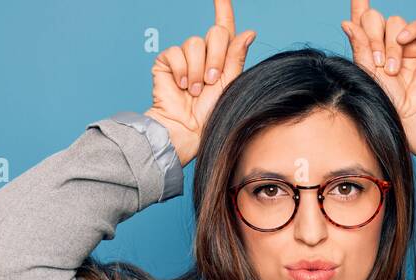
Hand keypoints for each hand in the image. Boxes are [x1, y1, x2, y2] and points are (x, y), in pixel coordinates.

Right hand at [145, 0, 256, 165]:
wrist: (186, 130)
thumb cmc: (210, 115)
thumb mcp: (229, 85)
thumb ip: (236, 57)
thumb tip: (249, 32)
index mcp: (222, 59)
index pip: (224, 27)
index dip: (223, 8)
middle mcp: (204, 55)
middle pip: (215, 34)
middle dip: (216, 58)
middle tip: (211, 81)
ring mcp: (184, 58)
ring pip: (194, 43)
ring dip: (198, 69)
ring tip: (195, 90)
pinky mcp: (167, 62)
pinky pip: (176, 52)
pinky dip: (181, 70)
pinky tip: (182, 86)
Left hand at [339, 2, 415, 162]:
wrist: (409, 115)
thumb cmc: (388, 100)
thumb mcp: (366, 72)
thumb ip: (359, 46)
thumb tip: (348, 23)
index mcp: (368, 47)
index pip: (361, 20)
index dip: (359, 5)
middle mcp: (386, 42)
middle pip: (374, 19)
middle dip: (373, 39)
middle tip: (377, 63)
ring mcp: (406, 42)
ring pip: (394, 22)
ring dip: (391, 45)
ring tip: (392, 69)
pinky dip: (411, 30)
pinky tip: (404, 42)